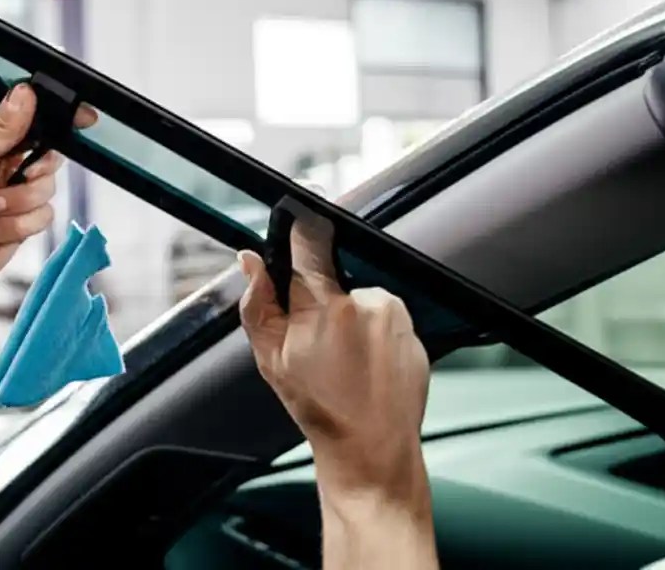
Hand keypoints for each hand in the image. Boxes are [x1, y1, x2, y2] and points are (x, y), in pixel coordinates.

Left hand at [0, 83, 96, 315]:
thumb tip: (24, 95)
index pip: (22, 116)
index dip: (49, 116)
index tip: (76, 118)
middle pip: (45, 153)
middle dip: (34, 170)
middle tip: (17, 176)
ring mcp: (9, 195)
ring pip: (47, 187)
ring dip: (18, 204)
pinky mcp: (18, 224)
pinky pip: (43, 217)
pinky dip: (16, 227)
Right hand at [237, 213, 430, 497]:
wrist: (372, 446)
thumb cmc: (320, 408)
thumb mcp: (271, 359)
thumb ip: (257, 303)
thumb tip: (250, 261)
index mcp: (323, 304)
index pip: (309, 240)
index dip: (299, 228)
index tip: (295, 218)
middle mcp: (364, 301)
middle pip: (331, 275)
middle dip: (318, 296)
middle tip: (315, 337)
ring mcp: (394, 314)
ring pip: (358, 296)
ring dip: (347, 315)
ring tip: (343, 357)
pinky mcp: (414, 328)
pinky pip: (383, 315)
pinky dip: (371, 331)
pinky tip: (364, 362)